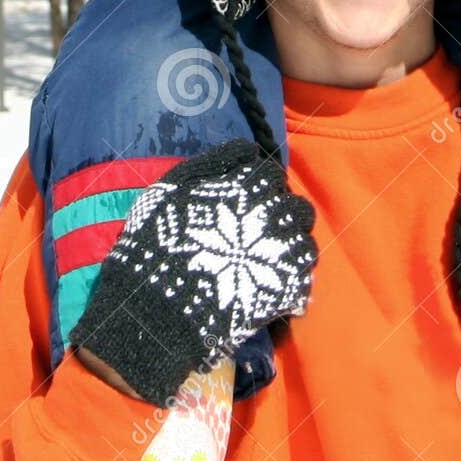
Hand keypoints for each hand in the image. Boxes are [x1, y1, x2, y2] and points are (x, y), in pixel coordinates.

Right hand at [70, 140, 318, 407]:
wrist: (156, 309)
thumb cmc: (157, 243)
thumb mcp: (172, 188)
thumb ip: (215, 163)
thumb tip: (250, 151)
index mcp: (248, 186)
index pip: (272, 175)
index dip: (259, 188)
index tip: (244, 204)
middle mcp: (273, 215)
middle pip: (296, 207)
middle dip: (279, 217)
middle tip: (255, 235)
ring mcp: (283, 255)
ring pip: (305, 242)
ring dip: (290, 247)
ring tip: (265, 260)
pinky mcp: (285, 291)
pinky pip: (305, 278)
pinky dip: (293, 279)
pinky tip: (270, 284)